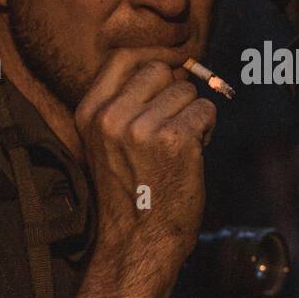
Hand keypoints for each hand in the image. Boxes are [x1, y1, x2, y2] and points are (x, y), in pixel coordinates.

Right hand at [73, 47, 216, 293]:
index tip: (174, 65)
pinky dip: (207, 128)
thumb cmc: (131, 191)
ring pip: (187, 91)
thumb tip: (170, 65)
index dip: (156, 57)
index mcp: (90, 113)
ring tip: (180, 145)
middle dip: (175, 92)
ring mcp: (143, 127)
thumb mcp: (107, 142)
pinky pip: (206, 110)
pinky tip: (194, 152)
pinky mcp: (176, 140)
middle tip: (173, 124)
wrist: (139, 240)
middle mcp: (112, 116)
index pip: (124, 56)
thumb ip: (126, 103)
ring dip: (193, 114)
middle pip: (160, 70)